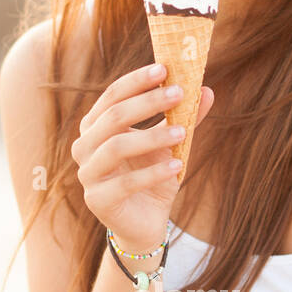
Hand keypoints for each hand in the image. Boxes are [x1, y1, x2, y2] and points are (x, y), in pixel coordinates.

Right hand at [71, 63, 214, 253]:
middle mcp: (84, 146)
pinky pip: (125, 183)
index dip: (137, 81)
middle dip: (148, 103)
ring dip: (152, 136)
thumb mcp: (170, 144)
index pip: (112, 95)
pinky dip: (153, 173)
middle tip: (179, 93)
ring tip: (182, 132)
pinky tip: (178, 166)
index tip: (165, 69)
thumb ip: (184, 118)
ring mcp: (87, 174)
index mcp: (96, 126)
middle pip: (113, 117)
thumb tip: (207, 90)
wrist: (144, 222)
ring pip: (116, 147)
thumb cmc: (152, 175)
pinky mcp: (97, 200)